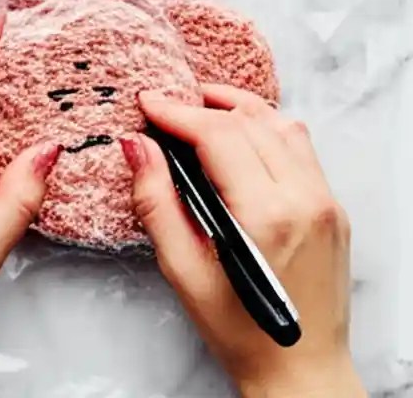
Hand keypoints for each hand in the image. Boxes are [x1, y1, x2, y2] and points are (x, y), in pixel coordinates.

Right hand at [124, 85, 362, 397]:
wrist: (300, 368)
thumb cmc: (239, 329)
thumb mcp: (182, 269)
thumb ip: (157, 202)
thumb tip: (137, 147)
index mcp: (265, 214)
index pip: (219, 135)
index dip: (178, 112)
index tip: (147, 102)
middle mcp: (304, 199)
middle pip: (251, 122)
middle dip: (204, 104)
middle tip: (167, 104)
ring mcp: (326, 202)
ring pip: (283, 126)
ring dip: (240, 110)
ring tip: (202, 107)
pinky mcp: (333, 209)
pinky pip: (302, 149)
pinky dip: (267, 130)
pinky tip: (240, 137)